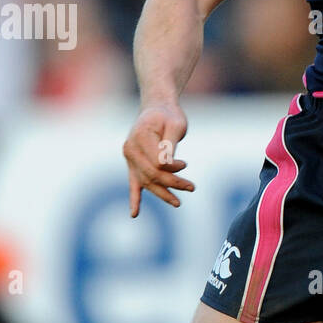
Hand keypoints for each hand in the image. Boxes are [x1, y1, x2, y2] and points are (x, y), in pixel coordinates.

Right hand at [122, 102, 193, 217]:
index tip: (184, 164)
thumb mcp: (175, 124)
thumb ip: (171, 143)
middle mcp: (130, 149)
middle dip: (172, 183)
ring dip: (163, 193)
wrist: (157, 109)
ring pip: (146, 182)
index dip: (173, 168)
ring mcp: (130, 158)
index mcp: (139, 137)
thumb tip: (168, 164)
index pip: (157, 162)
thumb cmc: (169, 115)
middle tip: (192, 187)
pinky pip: (133, 184)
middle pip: (152, 174)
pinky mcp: (134, 165)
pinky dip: (134, 199)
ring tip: (178, 203)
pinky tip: (135, 214)